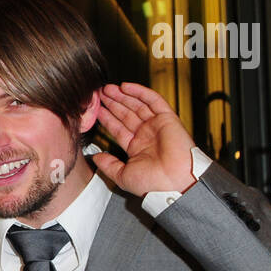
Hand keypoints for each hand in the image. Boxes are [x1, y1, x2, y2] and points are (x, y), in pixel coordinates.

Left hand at [92, 82, 196, 196]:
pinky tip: (126, 86)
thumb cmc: (153, 184)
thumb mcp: (123, 175)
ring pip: (137, 105)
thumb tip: (96, 158)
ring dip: (123, 96)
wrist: (174, 182)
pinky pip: (153, 101)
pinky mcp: (167, 119)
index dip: (107, 118)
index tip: (97, 109)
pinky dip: (140, 92)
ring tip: (108, 89)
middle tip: (100, 94)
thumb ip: (108, 165)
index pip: (118, 128)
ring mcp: (157, 126)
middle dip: (113, 103)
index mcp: (137, 148)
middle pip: (126, 114)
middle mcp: (147, 136)